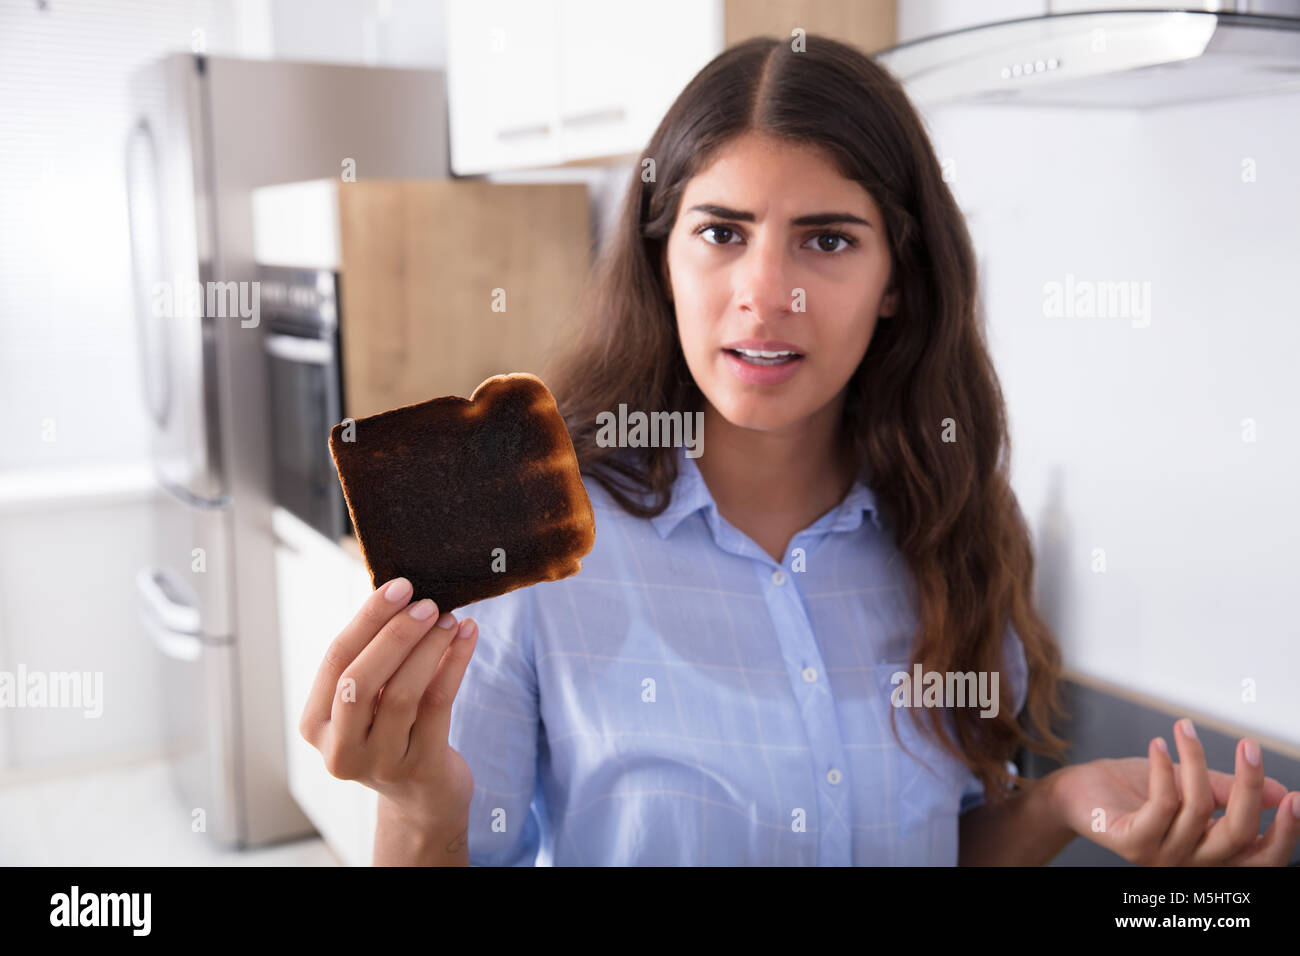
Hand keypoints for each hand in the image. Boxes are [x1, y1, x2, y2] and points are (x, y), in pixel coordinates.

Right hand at [298, 577, 480, 829]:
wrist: (423, 796)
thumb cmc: (394, 729)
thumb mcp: (369, 700)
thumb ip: (373, 656)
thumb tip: (403, 594)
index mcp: (315, 723)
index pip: (336, 660)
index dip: (367, 619)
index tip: (399, 586)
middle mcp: (339, 748)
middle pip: (361, 680)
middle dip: (396, 634)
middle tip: (428, 603)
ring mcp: (378, 763)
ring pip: (402, 693)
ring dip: (430, 647)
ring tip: (450, 619)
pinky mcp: (419, 768)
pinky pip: (438, 705)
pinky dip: (455, 663)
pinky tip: (469, 636)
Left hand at [1049, 718, 1299, 864]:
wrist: (1076, 794)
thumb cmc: (1133, 790)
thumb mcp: (1188, 785)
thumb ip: (1228, 790)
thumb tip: (1279, 789)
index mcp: (1210, 853)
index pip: (1259, 859)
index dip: (1283, 834)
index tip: (1296, 797)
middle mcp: (1189, 862)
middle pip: (1236, 835)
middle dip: (1249, 787)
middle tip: (1249, 745)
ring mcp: (1160, 857)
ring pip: (1197, 810)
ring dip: (1193, 761)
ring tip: (1182, 729)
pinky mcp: (1131, 843)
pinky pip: (1161, 806)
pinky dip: (1163, 769)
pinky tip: (1158, 745)